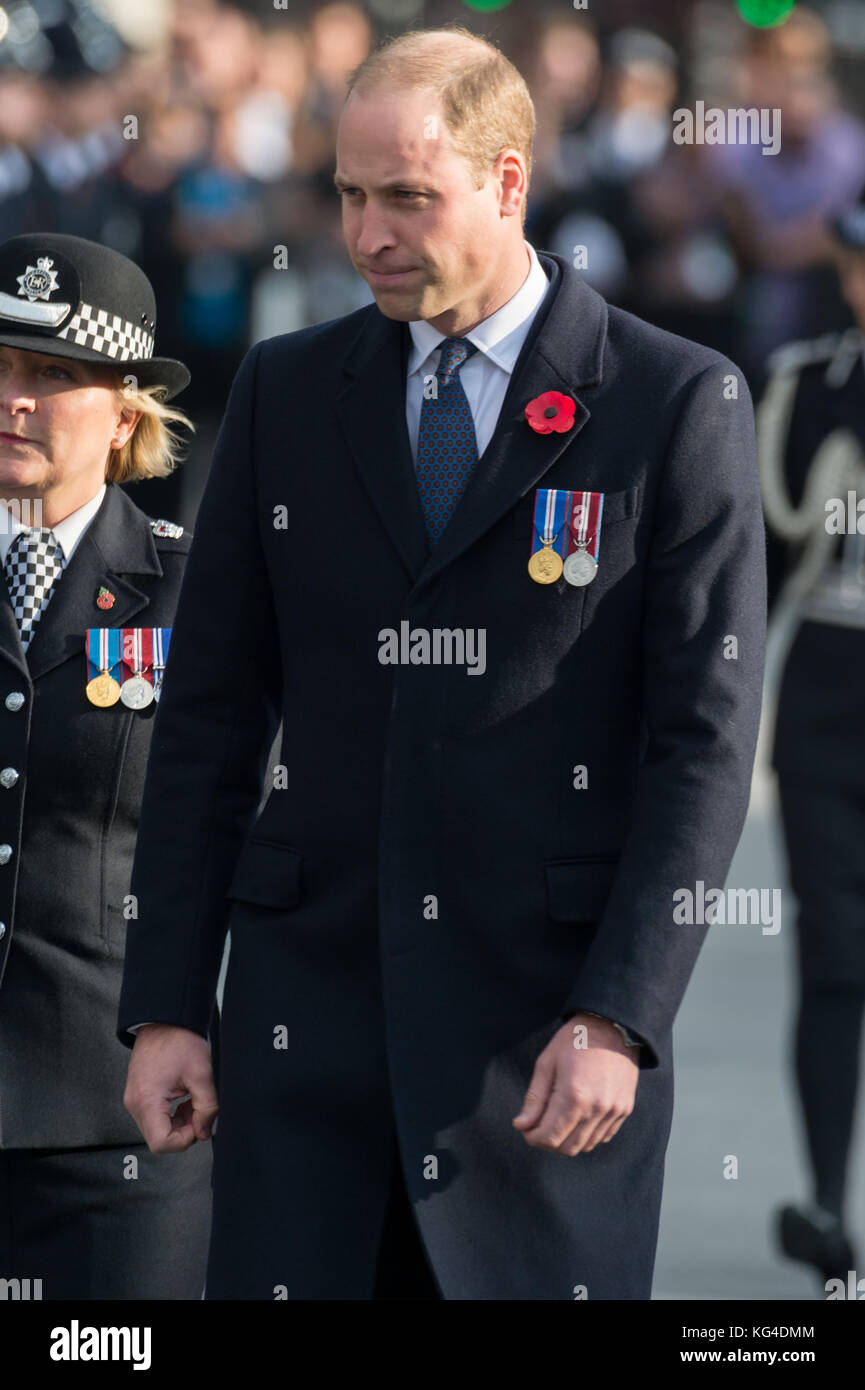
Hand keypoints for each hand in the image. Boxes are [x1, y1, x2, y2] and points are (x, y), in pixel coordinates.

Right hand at [123, 1023, 217, 1153]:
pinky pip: (154, 1117)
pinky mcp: (137, 1095)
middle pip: (158, 1139)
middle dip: (183, 1130)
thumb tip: (203, 1133)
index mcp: (147, 1101)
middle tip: (198, 1110)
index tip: (199, 1122)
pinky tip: (183, 1098)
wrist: (164, 1020)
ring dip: (178, 1122)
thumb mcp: (201, 1075)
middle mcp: (134, 1104)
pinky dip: (171, 1114)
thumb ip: (207, 1108)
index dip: (184, 1139)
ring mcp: (133, 1100)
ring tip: (192, 1100)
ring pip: (157, 1129)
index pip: (161, 1143)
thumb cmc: (180, 1041)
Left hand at [512, 1013, 638, 1154]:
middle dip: (549, 1141)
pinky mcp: (625, 1109)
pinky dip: (588, 1134)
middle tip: (540, 1125)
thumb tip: (521, 1125)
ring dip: (568, 1139)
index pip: (550, 1137)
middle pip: (568, 1148)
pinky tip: (579, 1116)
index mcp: (574, 1096)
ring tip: (559, 1119)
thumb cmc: (575, 1040)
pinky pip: (603, 1136)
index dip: (533, 1138)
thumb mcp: (547, 1063)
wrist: (613, 1025)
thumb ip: (535, 1098)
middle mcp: (597, 1109)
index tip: (526, 1129)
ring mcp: (614, 1111)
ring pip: (586, 1145)